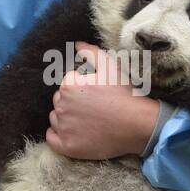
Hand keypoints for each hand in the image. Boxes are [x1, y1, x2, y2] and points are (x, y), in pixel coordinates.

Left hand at [45, 42, 159, 159]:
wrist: (137, 124)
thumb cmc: (124, 94)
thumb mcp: (110, 66)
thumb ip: (90, 52)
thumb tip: (76, 44)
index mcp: (68, 85)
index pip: (66, 86)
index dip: (81, 90)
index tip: (95, 95)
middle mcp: (61, 105)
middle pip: (59, 102)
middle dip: (72, 104)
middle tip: (93, 109)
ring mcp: (63, 127)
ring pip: (56, 119)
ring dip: (65, 119)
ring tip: (87, 121)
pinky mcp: (67, 146)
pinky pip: (52, 139)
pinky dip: (58, 136)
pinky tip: (73, 133)